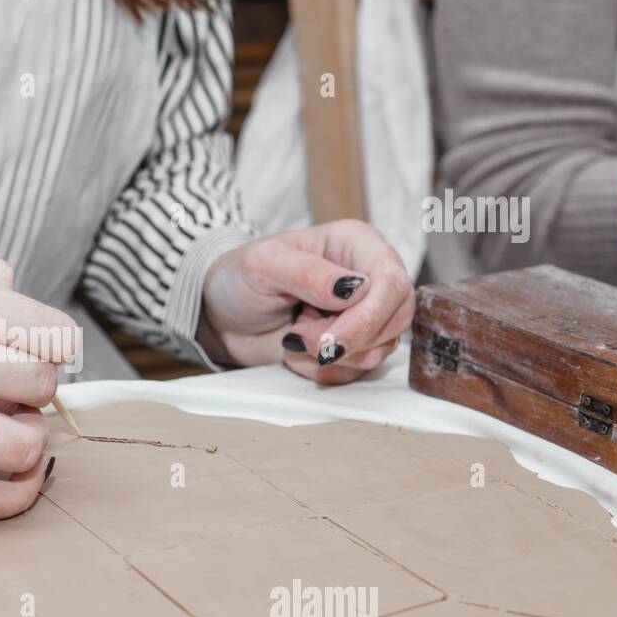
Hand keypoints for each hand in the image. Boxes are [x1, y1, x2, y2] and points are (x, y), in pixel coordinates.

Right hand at [0, 242, 77, 521]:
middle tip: (12, 388)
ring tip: (6, 429)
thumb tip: (19, 299)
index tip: (38, 351)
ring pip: (22, 447)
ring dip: (27, 441)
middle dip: (37, 388)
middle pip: (42, 386)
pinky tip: (18, 484)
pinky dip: (12, 500)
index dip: (54, 345)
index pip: (51, 333)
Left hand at [197, 220, 414, 383]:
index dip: (366, 318)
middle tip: (297, 336)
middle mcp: (370, 278)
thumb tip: (355, 290)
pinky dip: (320, 371)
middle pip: (394, 321)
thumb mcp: (263, 264)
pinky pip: (355, 372)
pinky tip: (295, 350)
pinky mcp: (353, 347)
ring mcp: (365, 315)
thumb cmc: (240, 278)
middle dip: (345, 341)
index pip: (392, 283)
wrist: (222, 315)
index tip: (327, 340)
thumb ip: (308, 273)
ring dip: (328, 357)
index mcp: (357, 244)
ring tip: (293, 336)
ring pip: (378, 351)